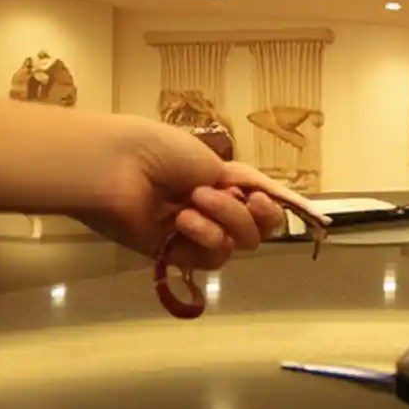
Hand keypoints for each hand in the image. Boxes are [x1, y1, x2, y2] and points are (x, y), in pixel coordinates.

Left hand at [79, 118, 288, 269]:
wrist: (117, 167)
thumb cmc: (163, 152)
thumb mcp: (216, 162)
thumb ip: (252, 185)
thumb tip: (291, 199)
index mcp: (219, 183)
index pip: (259, 203)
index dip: (272, 204)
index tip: (269, 198)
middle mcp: (211, 211)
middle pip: (257, 229)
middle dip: (255, 213)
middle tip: (248, 199)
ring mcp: (194, 235)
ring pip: (239, 243)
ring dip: (227, 219)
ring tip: (196, 200)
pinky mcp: (175, 255)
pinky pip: (212, 256)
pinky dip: (205, 236)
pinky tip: (183, 220)